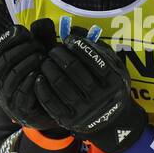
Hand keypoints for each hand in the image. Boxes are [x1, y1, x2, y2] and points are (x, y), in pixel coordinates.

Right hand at [0, 20, 62, 132]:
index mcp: (2, 69)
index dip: (9, 39)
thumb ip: (41, 40)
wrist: (50, 112)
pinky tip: (40, 74)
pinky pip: (21, 94)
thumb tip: (42, 22)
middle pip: (3, 61)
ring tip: (41, 57)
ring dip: (27, 63)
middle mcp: (1, 83)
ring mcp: (9, 97)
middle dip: (21, 50)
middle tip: (38, 46)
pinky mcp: (20, 110)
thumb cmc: (44, 80)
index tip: (25, 32)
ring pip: (11, 76)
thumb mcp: (43, 57)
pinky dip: (30, 82)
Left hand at [35, 33, 147, 152]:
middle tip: (53, 50)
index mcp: (114, 81)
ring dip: (48, 68)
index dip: (78, 45)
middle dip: (59, 54)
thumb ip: (97, 47)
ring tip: (45, 61)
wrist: (112, 121)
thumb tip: (74, 31)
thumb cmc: (110, 86)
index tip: (69, 40)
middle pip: (73, 68)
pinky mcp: (70, 121)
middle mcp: (101, 97)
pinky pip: (50, 101)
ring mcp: (85, 111)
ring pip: (59, 83)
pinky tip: (39, 77)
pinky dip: (41, 87)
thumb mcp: (113, 66)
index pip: (93, 58)